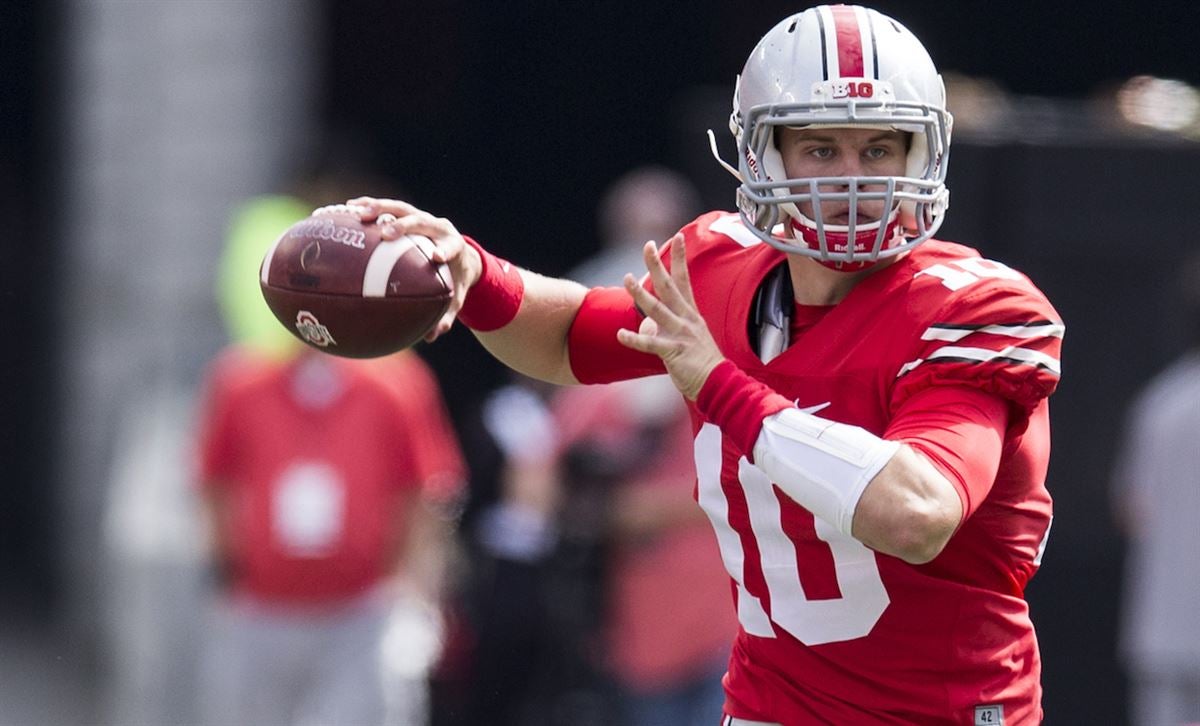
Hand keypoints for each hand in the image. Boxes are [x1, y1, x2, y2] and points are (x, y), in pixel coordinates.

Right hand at [348, 197, 481, 340]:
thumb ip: (446, 317)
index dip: (444, 250)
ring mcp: (421, 217)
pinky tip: (344, 210)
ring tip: (356, 213)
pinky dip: (366, 207)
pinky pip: (385, 208)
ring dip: (379, 208)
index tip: (434, 257)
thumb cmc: (455, 280)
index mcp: (454, 246)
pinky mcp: (406, 213)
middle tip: (385, 234)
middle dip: (404, 225)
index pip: (452, 246)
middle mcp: (438, 226)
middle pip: (421, 220)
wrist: (460, 254)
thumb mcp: (455, 299)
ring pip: (400, 208)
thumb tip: (431, 336)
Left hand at [617, 234, 724, 400]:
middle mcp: (686, 319)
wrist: (719, 383)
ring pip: (657, 309)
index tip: (678, 236)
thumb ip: (667, 327)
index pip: (684, 280)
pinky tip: (621, 334)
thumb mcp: (688, 338)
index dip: (680, 258)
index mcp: (691, 314)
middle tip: (647, 245)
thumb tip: (647, 325)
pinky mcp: (674, 352)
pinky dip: (635, 339)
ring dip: (641, 293)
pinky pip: (651, 344)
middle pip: (669, 286)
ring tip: (627, 278)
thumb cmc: (703, 363)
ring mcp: (681, 334)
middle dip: (657, 265)